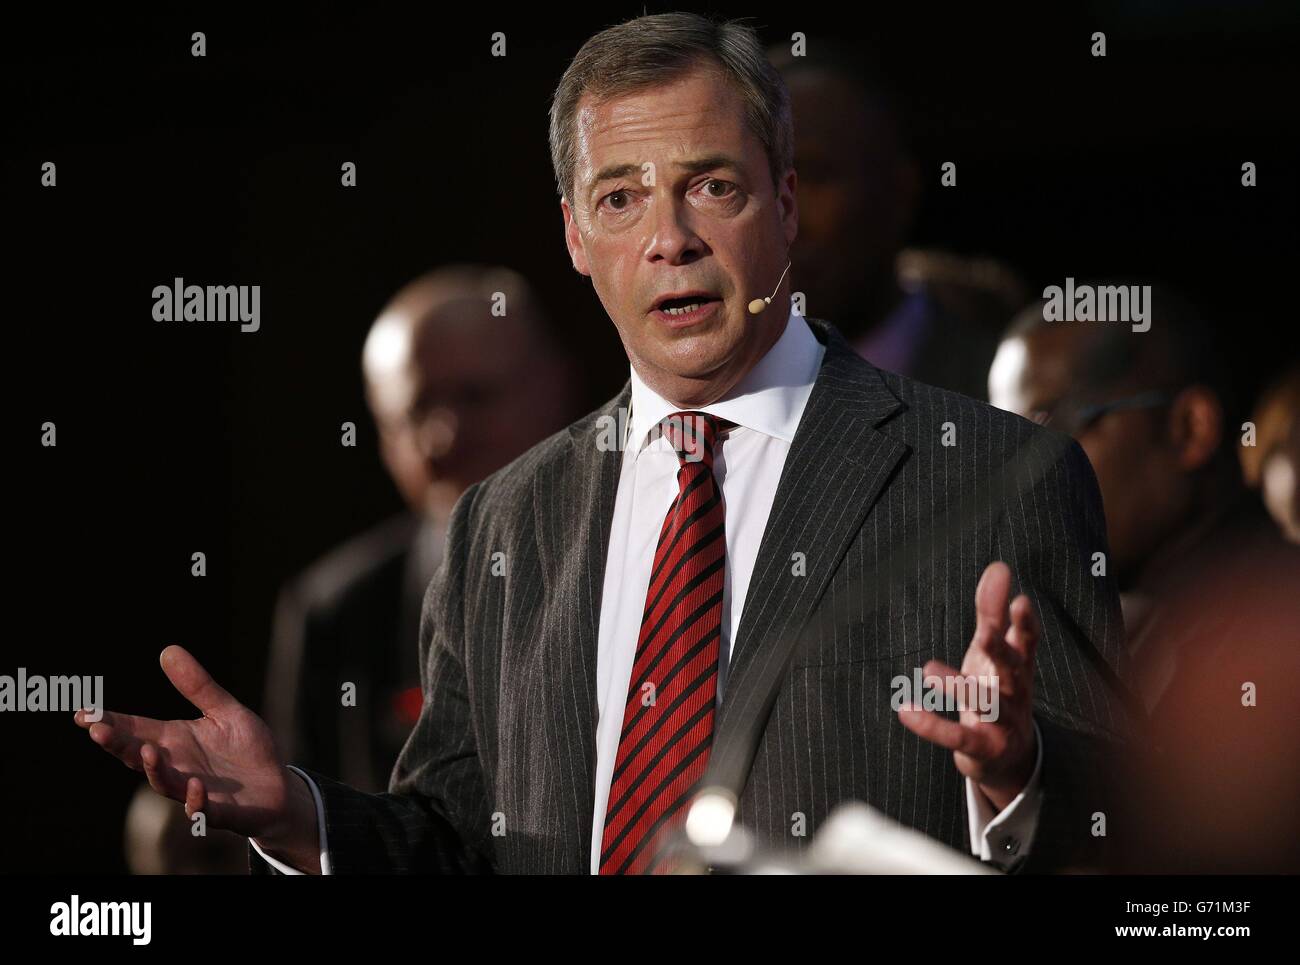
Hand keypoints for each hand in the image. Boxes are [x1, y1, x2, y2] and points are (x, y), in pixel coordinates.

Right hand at [74, 645, 316, 862]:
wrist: (278, 787)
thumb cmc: (247, 750)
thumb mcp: (225, 711)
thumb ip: (198, 686)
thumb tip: (167, 650)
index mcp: (175, 741)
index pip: (135, 729)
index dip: (109, 721)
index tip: (82, 711)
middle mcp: (178, 766)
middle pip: (138, 756)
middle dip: (116, 744)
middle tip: (96, 729)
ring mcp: (195, 791)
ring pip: (165, 784)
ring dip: (154, 770)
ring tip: (147, 750)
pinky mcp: (219, 811)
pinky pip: (201, 811)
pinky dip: (195, 802)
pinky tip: (196, 787)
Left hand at [897, 561, 1038, 811]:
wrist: (1007, 757)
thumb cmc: (996, 689)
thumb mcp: (992, 651)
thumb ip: (993, 611)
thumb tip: (999, 567)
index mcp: (1019, 667)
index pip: (1028, 643)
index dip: (1025, 624)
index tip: (1021, 601)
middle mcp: (1015, 694)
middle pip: (1011, 671)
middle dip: (1000, 652)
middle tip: (986, 632)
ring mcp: (1001, 724)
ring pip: (983, 704)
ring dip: (958, 687)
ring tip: (928, 668)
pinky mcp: (981, 748)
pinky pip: (955, 737)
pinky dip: (931, 726)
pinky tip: (905, 711)